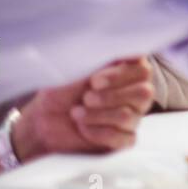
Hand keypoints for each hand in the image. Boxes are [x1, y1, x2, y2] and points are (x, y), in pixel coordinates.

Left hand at [12, 58, 155, 159]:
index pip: (143, 69)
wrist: (43, 121)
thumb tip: (116, 49)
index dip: (120, 75)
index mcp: (128, 71)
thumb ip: (100, 59)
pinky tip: (83, 128)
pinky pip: (123, 138)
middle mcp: (136, 93)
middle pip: (143, 93)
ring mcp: (133, 117)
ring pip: (129, 116)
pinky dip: (98, 133)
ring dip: (98, 115)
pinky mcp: (123, 139)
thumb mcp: (77, 69)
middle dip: (110, 97)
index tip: (94, 81)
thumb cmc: (61, 90)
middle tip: (86, 98)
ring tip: (77, 113)